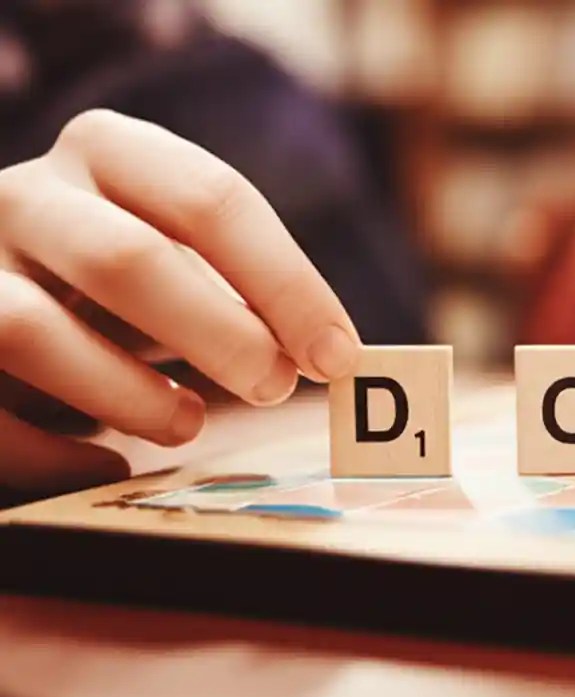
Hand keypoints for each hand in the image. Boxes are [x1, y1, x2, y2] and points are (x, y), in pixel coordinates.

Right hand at [0, 110, 358, 491]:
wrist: (0, 291)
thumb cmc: (116, 284)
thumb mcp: (180, 259)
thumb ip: (246, 293)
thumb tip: (335, 354)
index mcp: (110, 153)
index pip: (213, 199)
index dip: (288, 284)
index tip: (338, 356)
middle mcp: (26, 194)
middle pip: (128, 260)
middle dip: (218, 336)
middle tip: (274, 389)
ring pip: (34, 331)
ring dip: (130, 395)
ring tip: (188, 424)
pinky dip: (51, 453)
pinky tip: (106, 463)